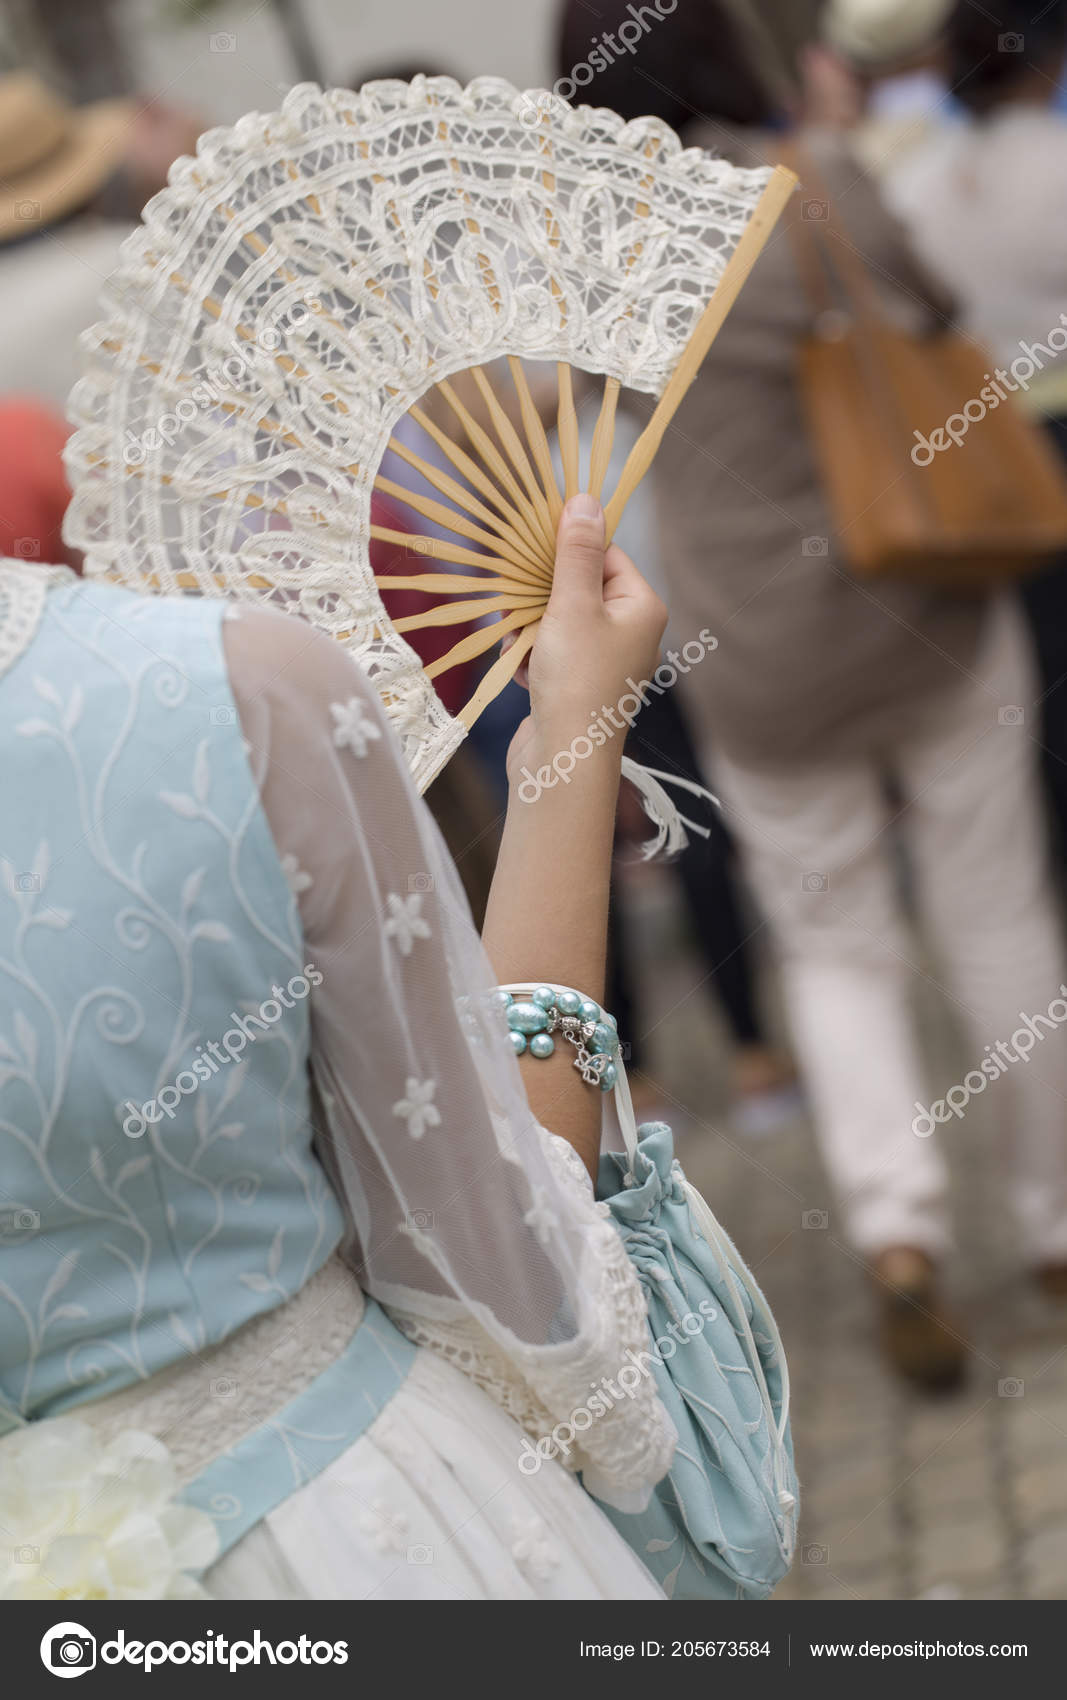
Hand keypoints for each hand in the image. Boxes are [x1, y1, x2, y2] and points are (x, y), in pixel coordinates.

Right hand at [504, 494, 665, 787]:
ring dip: (530, 628)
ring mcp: (605, 662)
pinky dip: (531, 657)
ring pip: (556, 620)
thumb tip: (585, 500)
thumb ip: (575, 552)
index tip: (532, 549)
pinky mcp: (578, 686)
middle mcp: (631, 632)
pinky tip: (523, 672)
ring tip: (522, 646)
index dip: (568, 549)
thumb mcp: (572, 604)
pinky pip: (550, 652)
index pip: (606, 553)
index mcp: (642, 607)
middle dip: (541, 596)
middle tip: (518, 602)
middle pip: (578, 586)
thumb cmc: (576, 680)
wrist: (563, 761)